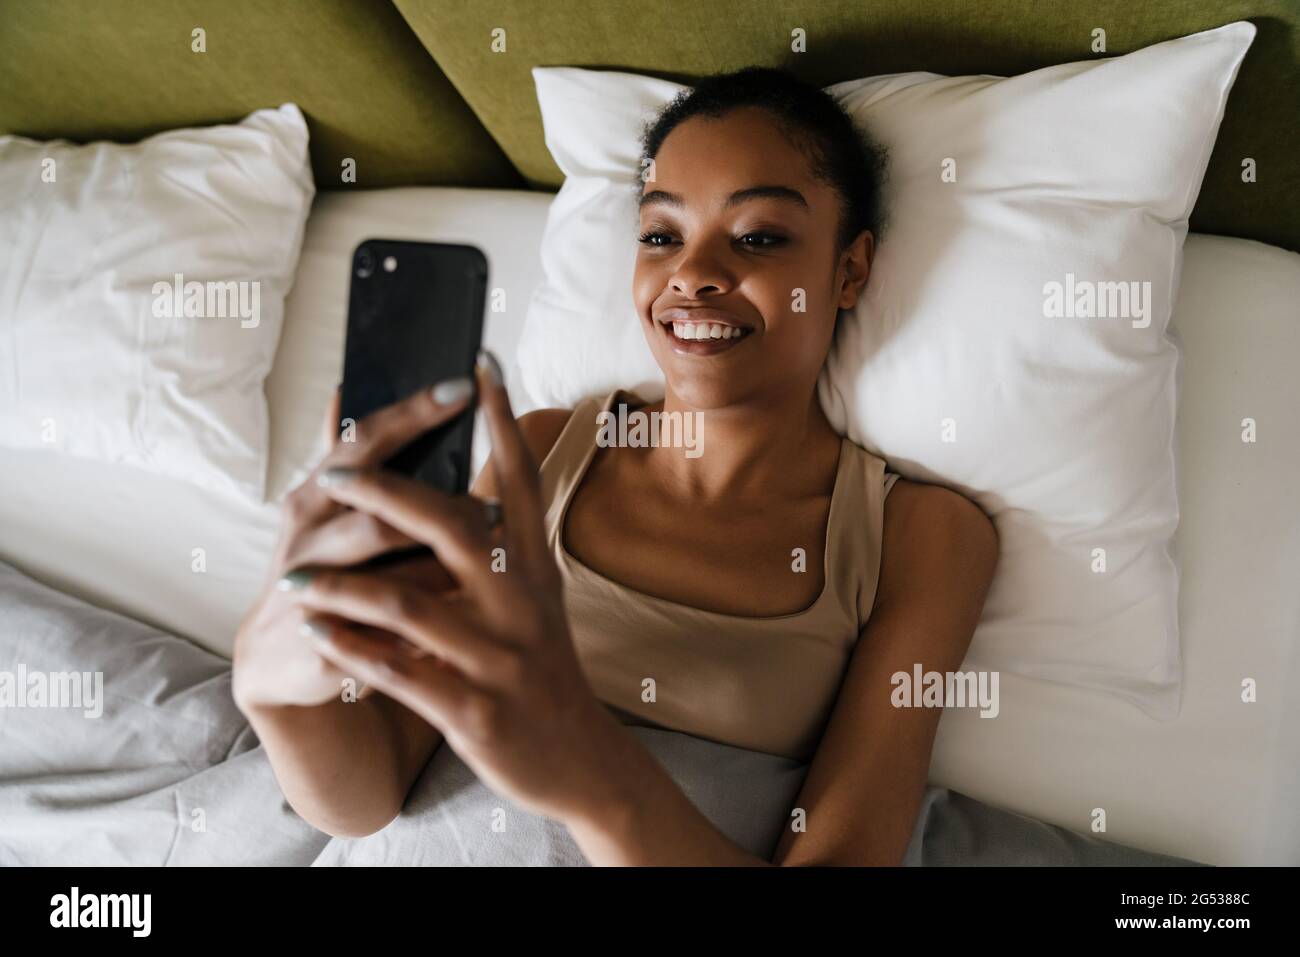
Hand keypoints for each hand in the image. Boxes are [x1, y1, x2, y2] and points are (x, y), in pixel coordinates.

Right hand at [231, 379, 472, 710]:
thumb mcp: (328, 512)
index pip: (367, 438)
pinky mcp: (324, 641)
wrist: (281, 658)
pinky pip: (386, 630)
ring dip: (443, 563)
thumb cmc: (326, 570)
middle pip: (377, 501)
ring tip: (490, 565)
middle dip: (438, 501)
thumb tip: (346, 388)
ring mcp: (310, 586)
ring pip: (387, 570)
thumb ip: (347, 458)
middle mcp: (308, 532)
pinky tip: (466, 622)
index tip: (465, 385)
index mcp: (318, 493)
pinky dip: (428, 626)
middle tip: (495, 506)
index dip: (414, 412)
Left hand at [277, 352, 620, 822]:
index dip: (501, 419)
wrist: (576, 759)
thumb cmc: (541, 665)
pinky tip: (316, 632)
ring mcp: (497, 658)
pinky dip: (350, 649)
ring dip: (342, 585)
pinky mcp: (473, 710)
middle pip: (451, 528)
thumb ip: (505, 542)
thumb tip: (476, 480)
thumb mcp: (536, 598)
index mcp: (536, 568)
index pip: (522, 480)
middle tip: (335, 472)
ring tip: (292, 577)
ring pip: (407, 604)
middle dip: (387, 492)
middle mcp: (521, 603)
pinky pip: (397, 671)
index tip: (476, 364)